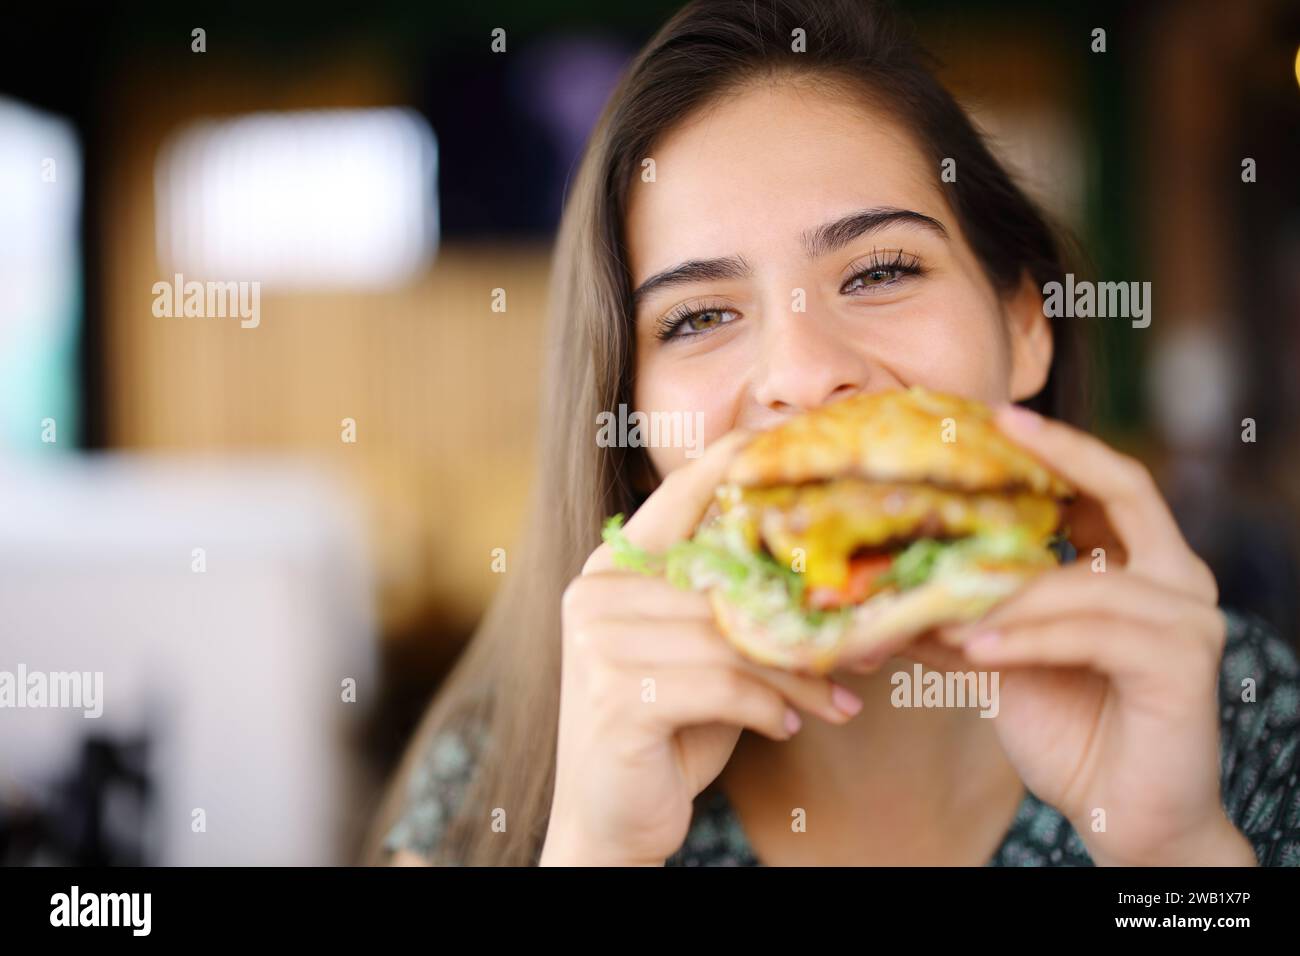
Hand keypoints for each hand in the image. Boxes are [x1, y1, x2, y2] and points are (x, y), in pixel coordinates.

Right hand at [540, 430, 862, 865]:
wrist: (609, 821)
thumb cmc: (666, 732)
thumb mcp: (701, 659)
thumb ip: (732, 612)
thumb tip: (828, 583)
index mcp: (611, 572)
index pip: (674, 501)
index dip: (727, 464)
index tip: (783, 440)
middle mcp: (596, 595)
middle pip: (724, 585)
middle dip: (800, 617)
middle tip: (865, 643)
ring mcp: (598, 643)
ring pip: (731, 637)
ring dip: (796, 674)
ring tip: (836, 699)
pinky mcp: (615, 694)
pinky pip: (721, 684)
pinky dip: (766, 706)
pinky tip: (786, 727)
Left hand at [926, 404, 1254, 865]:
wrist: (1122, 814)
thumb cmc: (1067, 727)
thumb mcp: (1003, 656)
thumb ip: (963, 609)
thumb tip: (884, 577)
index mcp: (1141, 566)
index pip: (1106, 484)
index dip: (1057, 446)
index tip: (997, 416)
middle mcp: (1176, 580)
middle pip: (1126, 491)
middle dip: (1060, 456)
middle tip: (996, 431)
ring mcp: (1188, 621)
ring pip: (1083, 582)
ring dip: (1002, 592)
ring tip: (933, 602)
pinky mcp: (1183, 667)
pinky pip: (1090, 635)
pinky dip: (1026, 639)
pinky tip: (974, 649)